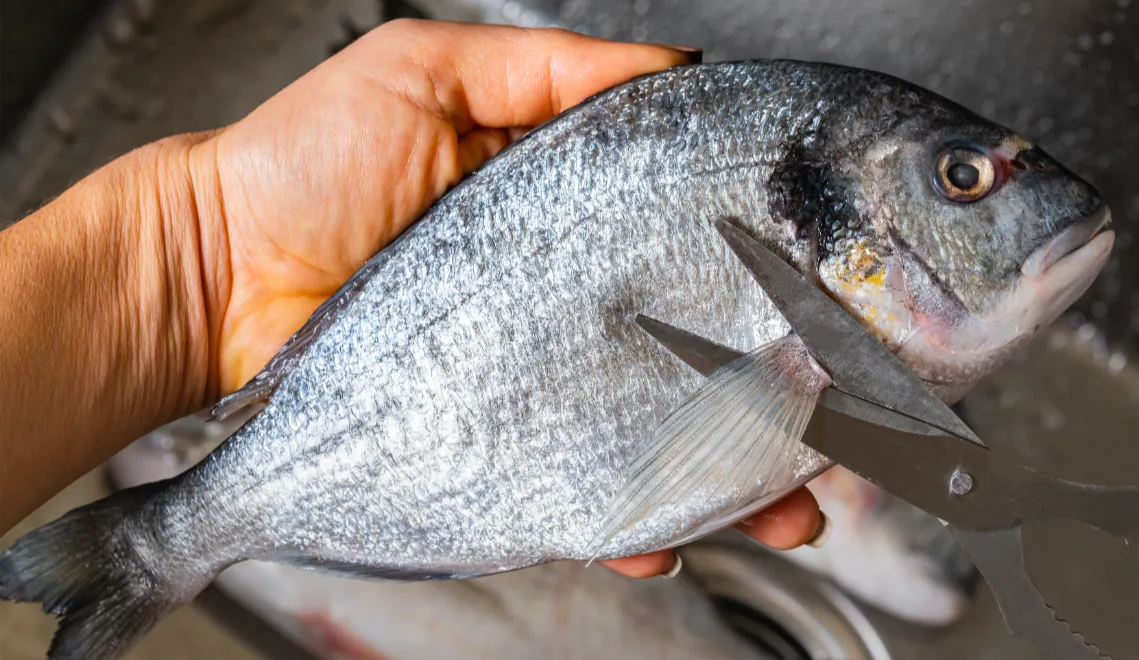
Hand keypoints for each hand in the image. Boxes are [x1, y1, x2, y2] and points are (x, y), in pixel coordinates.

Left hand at [174, 20, 826, 576]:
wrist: (218, 275)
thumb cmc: (307, 165)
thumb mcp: (431, 76)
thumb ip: (555, 72)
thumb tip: (680, 68)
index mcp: (576, 217)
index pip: (699, 246)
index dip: (771, 274)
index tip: (830, 298)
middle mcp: (574, 304)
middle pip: (702, 354)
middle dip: (782, 396)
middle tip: (845, 425)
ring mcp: (541, 380)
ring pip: (660, 434)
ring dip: (736, 478)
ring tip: (794, 507)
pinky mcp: (497, 442)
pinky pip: (579, 492)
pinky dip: (628, 524)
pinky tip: (664, 537)